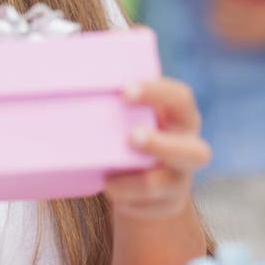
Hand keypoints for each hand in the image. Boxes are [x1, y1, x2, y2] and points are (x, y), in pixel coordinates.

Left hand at [106, 78, 210, 220]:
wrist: (145, 168)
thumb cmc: (132, 121)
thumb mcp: (133, 104)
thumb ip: (117, 85)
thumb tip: (72, 57)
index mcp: (181, 113)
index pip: (180, 98)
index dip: (156, 93)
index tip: (125, 90)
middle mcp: (189, 145)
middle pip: (193, 150)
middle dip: (160, 144)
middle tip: (130, 137)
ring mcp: (181, 178)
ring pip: (167, 184)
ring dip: (136, 182)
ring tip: (109, 178)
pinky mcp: (169, 203)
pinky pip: (151, 207)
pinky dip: (128, 200)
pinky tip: (111, 188)